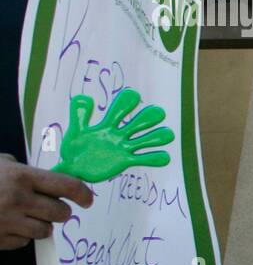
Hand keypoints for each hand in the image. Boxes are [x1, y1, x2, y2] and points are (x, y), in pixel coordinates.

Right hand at [0, 152, 92, 249]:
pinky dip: (20, 235)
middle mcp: (17, 200)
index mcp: (20, 177)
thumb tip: (47, 181)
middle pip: (61, 213)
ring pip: (45, 231)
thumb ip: (23, 171)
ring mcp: (7, 222)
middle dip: (61, 211)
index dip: (83, 193)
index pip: (67, 186)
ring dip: (40, 224)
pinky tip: (7, 225)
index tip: (88, 199)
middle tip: (52, 207)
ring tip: (25, 215)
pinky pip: (23, 242)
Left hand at [51, 87, 173, 183]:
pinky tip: (164, 157)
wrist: (74, 169)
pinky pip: (143, 159)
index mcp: (107, 126)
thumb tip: (85, 97)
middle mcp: (119, 135)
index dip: (127, 102)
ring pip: (144, 140)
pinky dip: (154, 158)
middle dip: (148, 118)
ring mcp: (124, 148)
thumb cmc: (74, 149)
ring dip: (156, 137)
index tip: (134, 95)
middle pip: (137, 123)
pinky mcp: (126, 161)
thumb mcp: (75, 131)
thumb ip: (79, 115)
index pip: (120, 111)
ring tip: (167, 135)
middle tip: (158, 113)